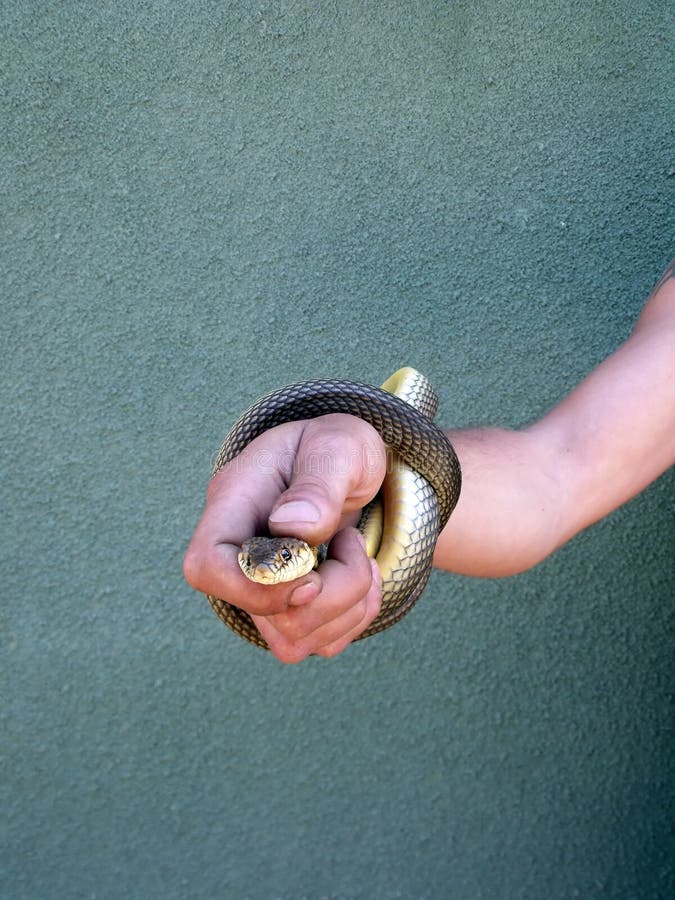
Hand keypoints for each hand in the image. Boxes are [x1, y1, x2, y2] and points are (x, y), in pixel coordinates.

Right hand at [183, 414, 385, 661]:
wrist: (358, 464)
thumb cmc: (340, 447)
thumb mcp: (339, 445)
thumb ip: (318, 481)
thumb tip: (292, 526)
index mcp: (236, 503)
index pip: (206, 566)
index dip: (254, 585)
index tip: (311, 569)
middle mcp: (241, 553)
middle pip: (261, 614)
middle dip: (329, 592)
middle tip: (352, 542)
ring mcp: (266, 587)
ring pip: (293, 640)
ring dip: (348, 604)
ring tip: (358, 553)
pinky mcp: (295, 609)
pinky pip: (322, 643)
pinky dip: (357, 616)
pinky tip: (363, 575)